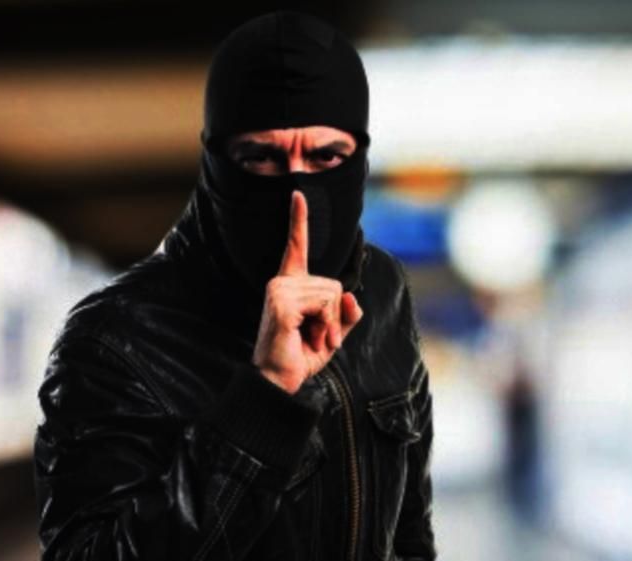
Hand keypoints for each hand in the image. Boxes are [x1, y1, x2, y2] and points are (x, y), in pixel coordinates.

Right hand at [252, 191, 363, 393]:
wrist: (279, 381)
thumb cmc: (300, 357)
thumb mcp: (332, 333)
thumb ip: (346, 314)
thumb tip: (353, 297)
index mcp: (289, 284)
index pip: (295, 246)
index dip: (298, 220)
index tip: (298, 194)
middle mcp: (281, 281)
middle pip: (334, 284)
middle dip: (336, 315)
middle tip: (319, 336)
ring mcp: (279, 290)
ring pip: (332, 294)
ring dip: (332, 323)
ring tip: (313, 339)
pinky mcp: (283, 303)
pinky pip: (325, 305)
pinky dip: (327, 326)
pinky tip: (310, 339)